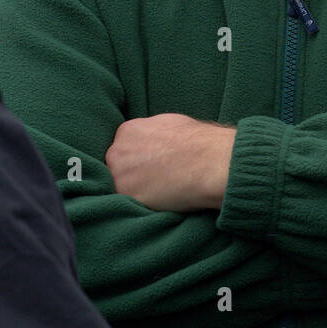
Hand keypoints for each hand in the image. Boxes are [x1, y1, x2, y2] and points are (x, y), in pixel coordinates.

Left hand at [106, 112, 235, 211]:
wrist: (210, 161)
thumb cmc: (198, 142)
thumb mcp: (169, 123)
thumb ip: (150, 132)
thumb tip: (151, 139)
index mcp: (127, 130)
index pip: (122, 147)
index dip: (136, 159)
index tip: (150, 166)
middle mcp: (117, 151)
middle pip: (117, 166)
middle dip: (132, 173)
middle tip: (154, 179)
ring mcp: (119, 174)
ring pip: (120, 185)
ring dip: (135, 189)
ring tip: (159, 191)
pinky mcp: (127, 196)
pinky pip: (128, 203)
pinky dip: (142, 204)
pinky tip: (159, 199)